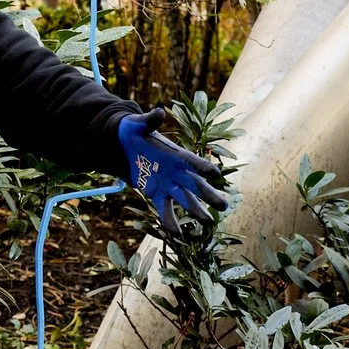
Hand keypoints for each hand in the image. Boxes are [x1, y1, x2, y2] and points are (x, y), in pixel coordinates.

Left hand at [120, 112, 228, 240]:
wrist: (124, 146)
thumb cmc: (134, 132)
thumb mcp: (138, 125)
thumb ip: (149, 121)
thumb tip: (158, 112)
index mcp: (177, 155)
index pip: (193, 161)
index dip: (203, 167)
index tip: (215, 174)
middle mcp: (177, 172)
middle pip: (197, 185)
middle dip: (209, 195)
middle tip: (224, 206)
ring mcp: (169, 185)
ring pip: (186, 200)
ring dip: (197, 212)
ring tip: (209, 223)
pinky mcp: (157, 195)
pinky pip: (166, 211)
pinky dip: (171, 222)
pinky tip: (177, 235)